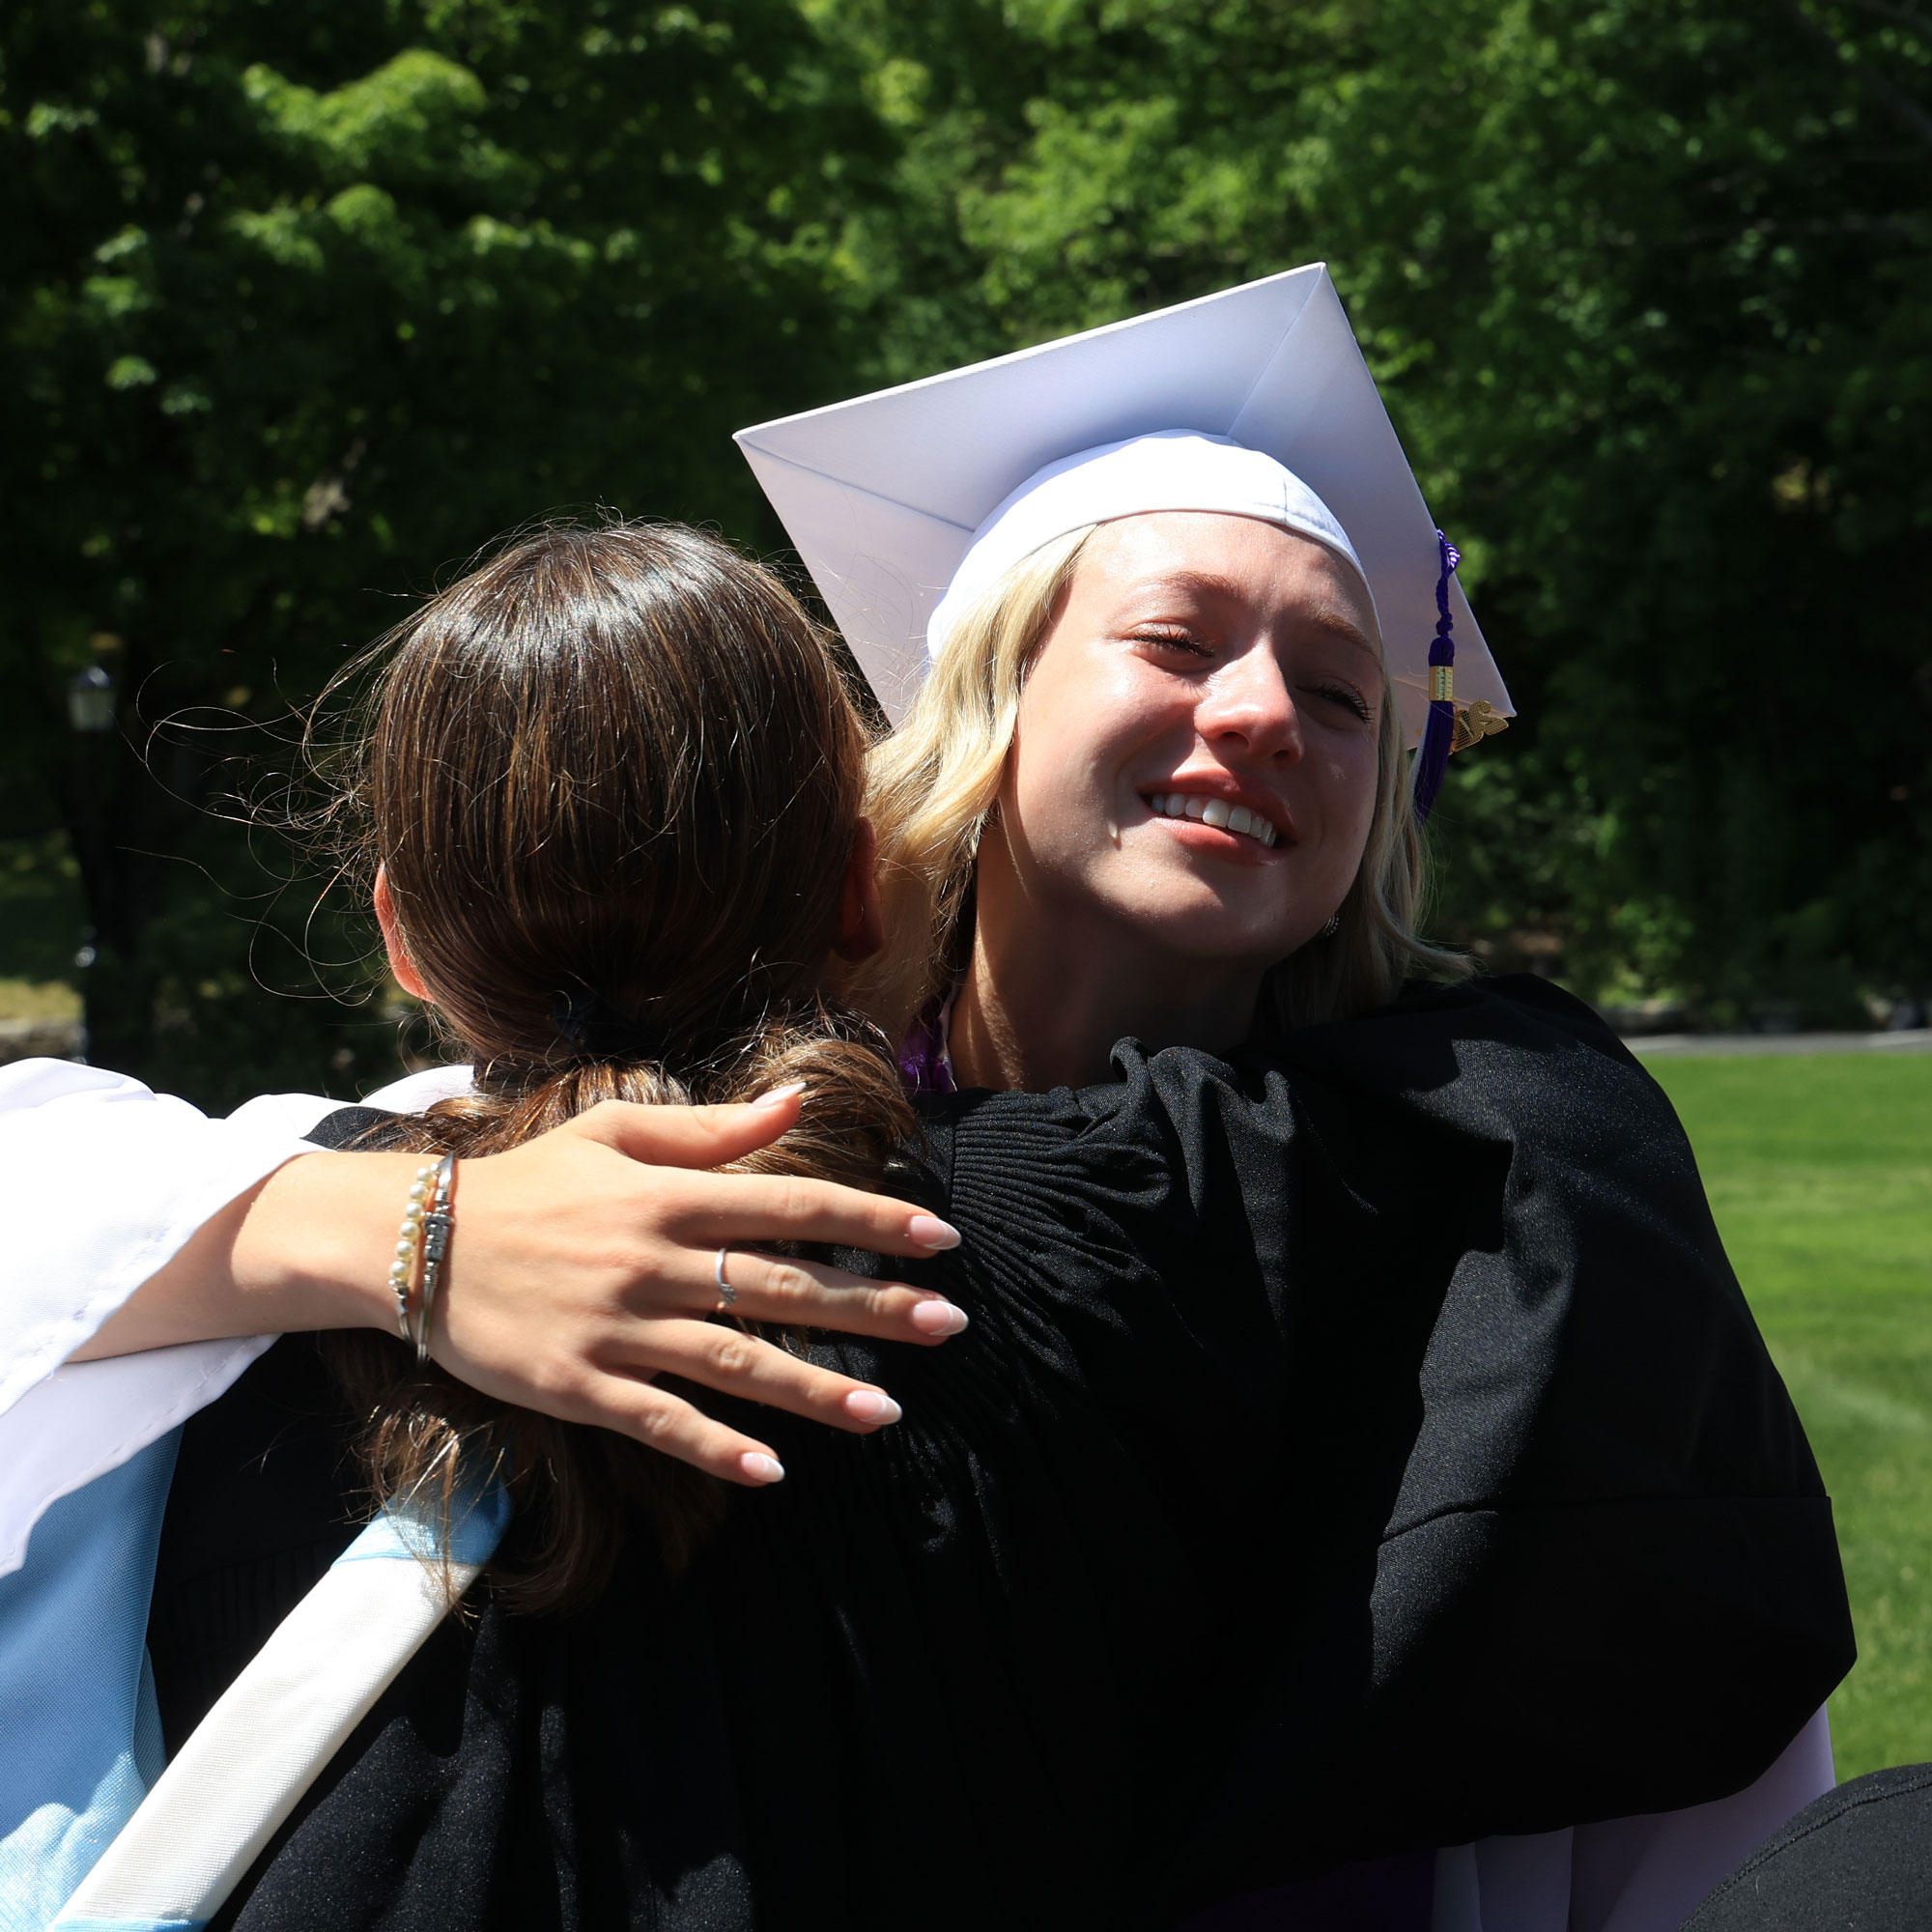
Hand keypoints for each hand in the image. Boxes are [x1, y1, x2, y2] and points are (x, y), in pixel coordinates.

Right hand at [82, 1087, 966, 1487]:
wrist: (416, 1241)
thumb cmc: (529, 1182)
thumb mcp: (617, 1133)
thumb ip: (712, 1128)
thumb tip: (797, 1103)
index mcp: (671, 1196)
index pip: (794, 1205)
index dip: (872, 1220)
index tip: (940, 1237)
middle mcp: (655, 1261)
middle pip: (783, 1286)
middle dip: (873, 1307)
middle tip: (951, 1326)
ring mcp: (618, 1328)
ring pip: (735, 1362)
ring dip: (815, 1389)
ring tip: (890, 1412)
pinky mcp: (579, 1386)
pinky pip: (659, 1422)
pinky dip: (714, 1448)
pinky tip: (771, 1472)